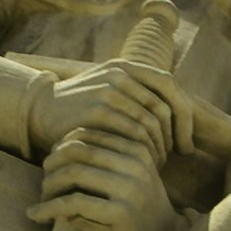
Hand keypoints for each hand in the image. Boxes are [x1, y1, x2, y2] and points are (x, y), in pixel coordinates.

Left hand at [28, 127, 184, 230]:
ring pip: (72, 173)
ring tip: (42, 201)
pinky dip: (48, 209)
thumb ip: (104, 157)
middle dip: (51, 166)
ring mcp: (130, 187)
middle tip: (44, 185)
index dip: (59, 148)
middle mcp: (136, 163)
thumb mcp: (128, 175)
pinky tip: (37, 215)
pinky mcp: (121, 212)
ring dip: (48, 187)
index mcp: (137, 148)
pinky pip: (73, 203)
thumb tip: (57, 146)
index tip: (50, 167)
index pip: (85, 135)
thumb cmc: (137, 209)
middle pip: (76, 151)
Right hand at [29, 57, 194, 160]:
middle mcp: (119, 73)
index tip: (187, 142)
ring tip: (159, 163)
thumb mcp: (113, 92)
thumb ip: (142, 96)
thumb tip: (185, 116)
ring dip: (161, 147)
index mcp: (127, 66)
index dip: (185, 115)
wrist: (42, 111)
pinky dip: (144, 152)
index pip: (170, 86)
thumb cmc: (85, 108)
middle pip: (165, 107)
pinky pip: (134, 134)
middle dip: (177, 136)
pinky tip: (142, 164)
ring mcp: (108, 90)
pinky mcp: (98, 110)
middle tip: (179, 156)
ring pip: (151, 123)